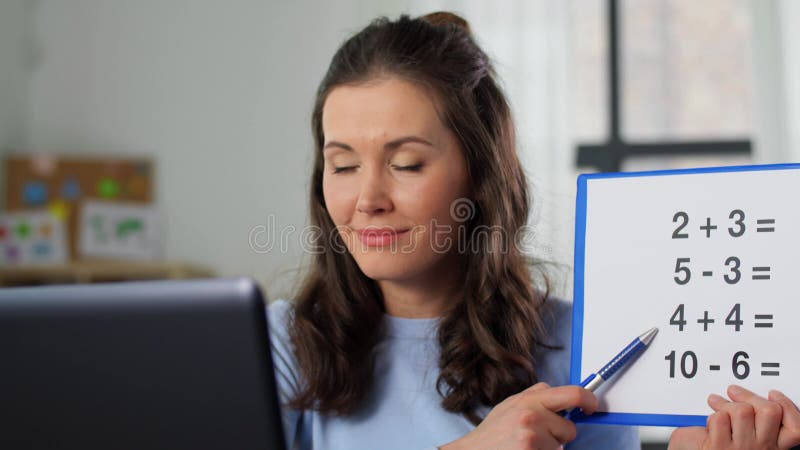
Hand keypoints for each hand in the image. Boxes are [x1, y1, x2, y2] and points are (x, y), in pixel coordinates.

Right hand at [439, 382, 597, 449]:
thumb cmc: (493, 433)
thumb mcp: (511, 405)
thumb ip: (535, 396)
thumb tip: (562, 395)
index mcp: (530, 400)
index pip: (572, 394)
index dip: (588, 400)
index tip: (591, 407)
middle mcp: (533, 416)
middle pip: (569, 428)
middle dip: (558, 435)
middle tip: (537, 437)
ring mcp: (532, 438)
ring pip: (560, 447)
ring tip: (526, 447)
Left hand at [668, 385, 799, 449]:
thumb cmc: (716, 447)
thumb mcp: (744, 436)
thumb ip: (754, 422)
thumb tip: (750, 396)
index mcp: (771, 447)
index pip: (795, 428)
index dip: (787, 406)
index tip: (773, 394)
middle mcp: (761, 449)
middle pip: (770, 411)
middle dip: (750, 396)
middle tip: (734, 392)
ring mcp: (741, 449)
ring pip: (742, 411)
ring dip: (725, 404)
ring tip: (716, 405)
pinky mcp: (718, 447)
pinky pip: (719, 418)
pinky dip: (711, 416)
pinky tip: (708, 423)